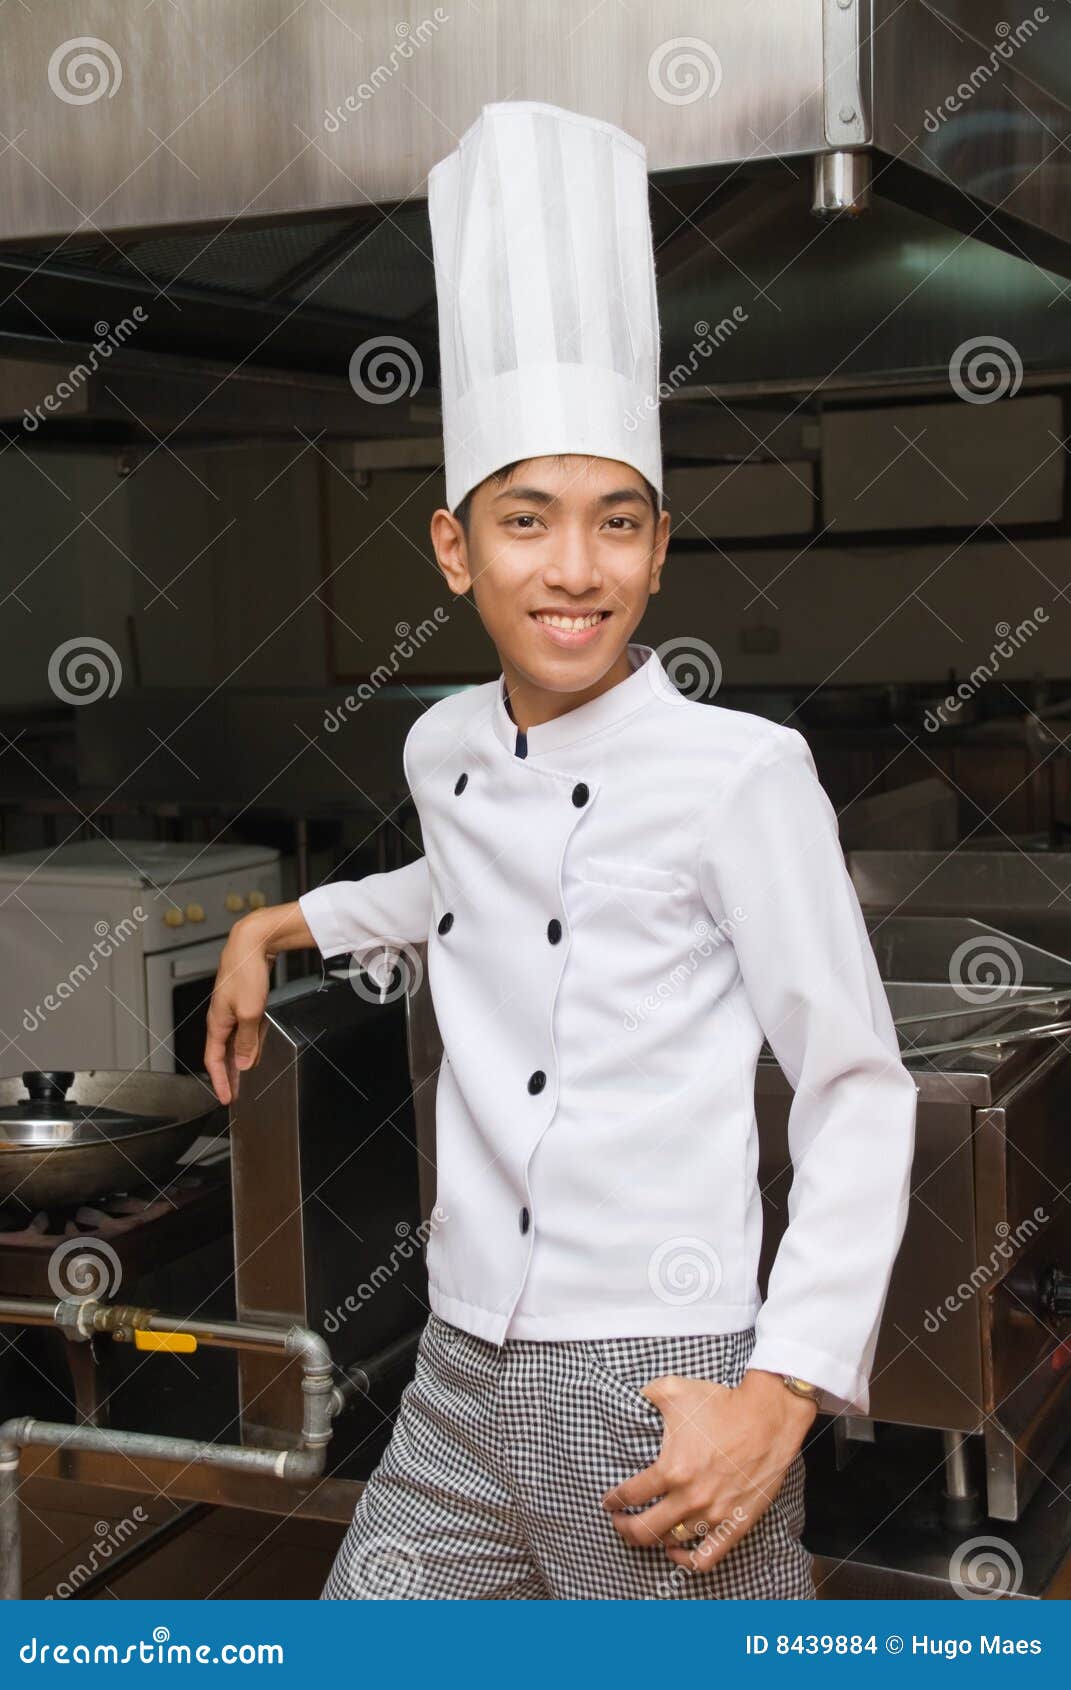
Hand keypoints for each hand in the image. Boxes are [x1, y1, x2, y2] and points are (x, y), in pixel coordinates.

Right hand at [203, 911, 276, 1105]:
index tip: (227, 1098)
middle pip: (223, 1053)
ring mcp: (232, 1008)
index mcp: (217, 1022)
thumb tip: (244, 1064)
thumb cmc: (246, 972)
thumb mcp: (251, 1013)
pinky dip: (249, 1041)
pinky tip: (257, 1046)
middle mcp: (221, 1017)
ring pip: (234, 1041)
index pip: (213, 1060)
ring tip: (247, 1076)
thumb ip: (247, 1040)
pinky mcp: (243, 1000)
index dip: (220, 1081)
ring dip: (240, 1058)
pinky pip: (244, 1028)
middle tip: (237, 1093)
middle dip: (229, 1074)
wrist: (252, 942)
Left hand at [601, 1367, 815, 1572]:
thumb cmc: (722, 1403)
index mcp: (672, 1469)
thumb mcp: (675, 1389)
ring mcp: (713, 1514)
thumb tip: (629, 1398)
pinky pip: (705, 1559)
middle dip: (624, 1527)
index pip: (630, 1495)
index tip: (609, 1501)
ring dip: (652, 1538)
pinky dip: (685, 1561)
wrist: (767, 1417)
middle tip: (618, 1521)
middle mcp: (690, 1497)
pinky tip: (675, 1550)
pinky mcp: (735, 1524)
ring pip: (670, 1541)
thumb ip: (645, 1394)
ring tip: (645, 1529)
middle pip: (644, 1528)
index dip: (613, 1500)